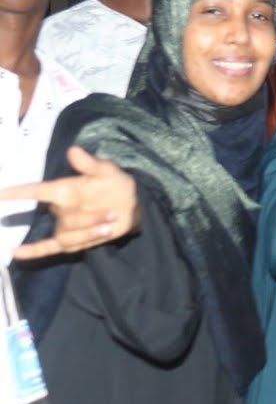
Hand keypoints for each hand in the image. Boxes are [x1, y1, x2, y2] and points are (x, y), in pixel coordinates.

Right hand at [0, 146, 139, 259]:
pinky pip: (48, 248)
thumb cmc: (114, 184)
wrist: (131, 205)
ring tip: (109, 225)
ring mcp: (64, 226)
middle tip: (114, 213)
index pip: (35, 191)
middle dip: (89, 218)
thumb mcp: (107, 171)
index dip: (17, 193)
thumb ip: (90, 164)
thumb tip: (73, 150)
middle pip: (63, 219)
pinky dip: (33, 252)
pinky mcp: (72, 241)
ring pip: (66, 235)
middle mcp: (60, 209)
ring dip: (88, 232)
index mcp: (64, 190)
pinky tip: (16, 254)